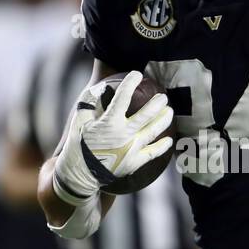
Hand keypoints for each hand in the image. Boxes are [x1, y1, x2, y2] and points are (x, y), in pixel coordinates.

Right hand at [52, 71, 172, 202]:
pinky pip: (152, 153)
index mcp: (109, 122)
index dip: (130, 83)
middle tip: (163, 97)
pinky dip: (162, 146)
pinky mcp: (134, 163)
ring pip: (152, 132)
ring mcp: (130, 150)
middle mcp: (123, 135)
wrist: (79, 174)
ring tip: (170, 112)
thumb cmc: (79, 144)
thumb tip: (102, 88)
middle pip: (145, 115)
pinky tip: (169, 140)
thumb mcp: (79, 121)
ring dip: (163, 120)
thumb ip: (90, 103)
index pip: (123, 98)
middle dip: (156, 103)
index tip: (137, 74)